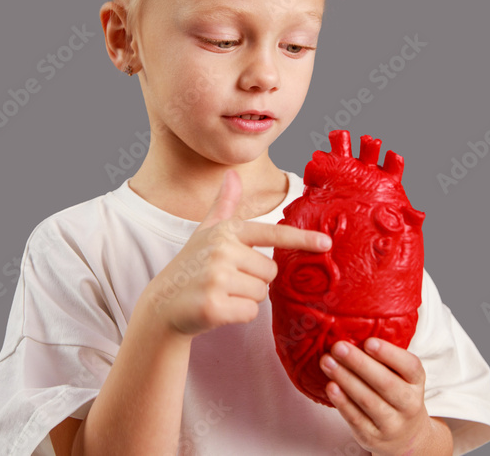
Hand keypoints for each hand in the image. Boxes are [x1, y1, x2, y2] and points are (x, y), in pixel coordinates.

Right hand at [143, 169, 331, 337]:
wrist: (163, 303)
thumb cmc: (191, 266)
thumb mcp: (206, 232)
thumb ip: (223, 205)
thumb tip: (232, 174)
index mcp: (226, 232)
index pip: (271, 234)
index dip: (301, 239)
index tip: (326, 243)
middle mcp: (221, 251)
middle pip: (271, 271)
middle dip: (254, 280)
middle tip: (228, 280)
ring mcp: (216, 278)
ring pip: (261, 294)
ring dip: (245, 298)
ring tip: (221, 293)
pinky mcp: (213, 306)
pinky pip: (250, 313)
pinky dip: (238, 315)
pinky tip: (218, 309)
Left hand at [319, 337, 447, 455]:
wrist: (406, 436)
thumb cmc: (397, 394)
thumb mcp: (401, 376)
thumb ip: (384, 358)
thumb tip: (351, 330)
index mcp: (416, 381)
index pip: (409, 366)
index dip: (390, 354)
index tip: (369, 341)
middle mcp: (409, 404)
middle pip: (385, 383)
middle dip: (359, 364)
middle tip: (338, 347)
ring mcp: (392, 423)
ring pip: (369, 401)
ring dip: (346, 379)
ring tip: (327, 362)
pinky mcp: (373, 437)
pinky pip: (356, 419)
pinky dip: (342, 402)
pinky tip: (331, 386)